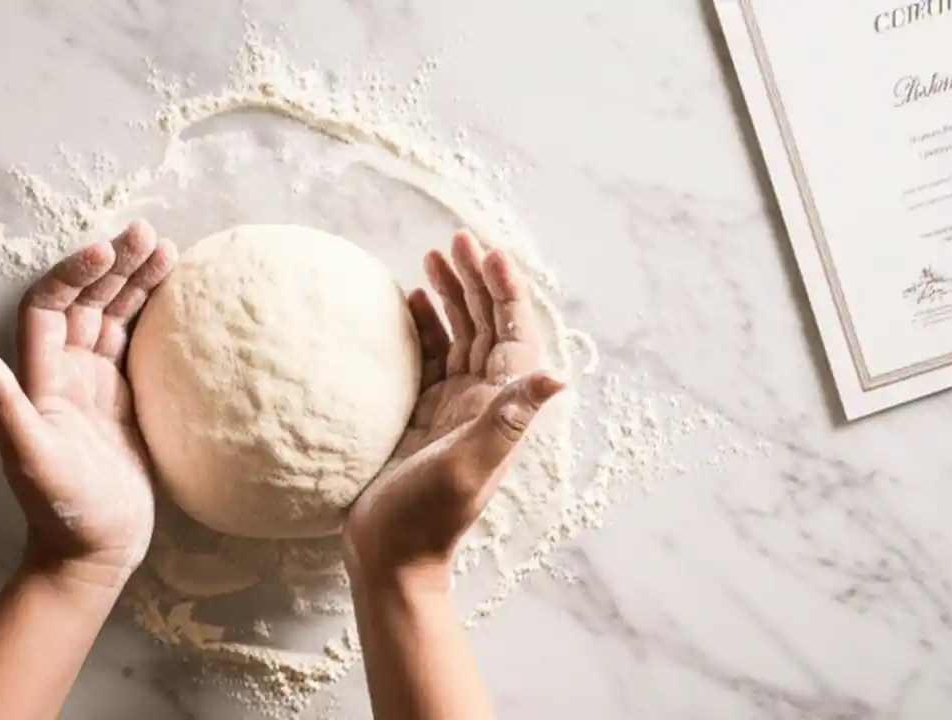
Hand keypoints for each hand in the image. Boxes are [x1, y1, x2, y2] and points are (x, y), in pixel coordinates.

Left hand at [0, 221, 176, 588]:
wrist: (94, 551)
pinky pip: (137, 344)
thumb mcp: (28, 454)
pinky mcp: (126, 401)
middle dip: (115, 263)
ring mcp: (97, 385)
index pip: (51, 305)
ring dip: (137, 281)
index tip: (107, 250)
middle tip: (149, 233)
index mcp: (41, 377)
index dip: (74, 273)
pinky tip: (177, 296)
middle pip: (87, 301)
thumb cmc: (61, 508)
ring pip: (115, 316)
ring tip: (168, 249)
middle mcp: (67, 372)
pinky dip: (154, 315)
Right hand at [343, 230, 564, 591]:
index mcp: (501, 407)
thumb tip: (560, 377)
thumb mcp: (470, 464)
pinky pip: (429, 358)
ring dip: (450, 296)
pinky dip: (424, 326)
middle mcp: (483, 402)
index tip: (489, 251)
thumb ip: (510, 419)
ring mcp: (453, 407)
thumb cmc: (428, 515)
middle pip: (487, 326)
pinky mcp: (423, 415)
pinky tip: (410, 302)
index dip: (506, 291)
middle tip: (455, 240)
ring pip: (459, 336)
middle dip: (476, 280)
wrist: (390, 556)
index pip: (513, 334)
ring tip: (430, 258)